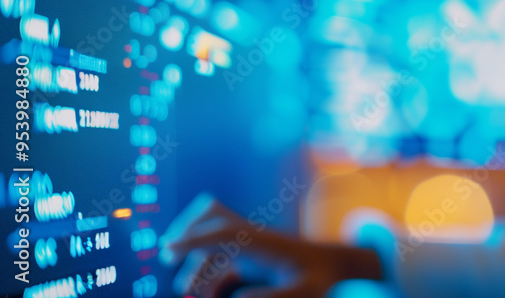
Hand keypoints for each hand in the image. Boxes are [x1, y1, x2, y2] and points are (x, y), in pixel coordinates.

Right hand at [159, 192, 381, 297]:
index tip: (169, 248)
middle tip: (170, 254)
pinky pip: (219, 255)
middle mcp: (251, 236)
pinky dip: (207, 273)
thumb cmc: (319, 278)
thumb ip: (273, 297)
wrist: (333, 265)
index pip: (223, 233)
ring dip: (196, 265)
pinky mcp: (249, 253)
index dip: (194, 239)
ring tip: (191, 294)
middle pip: (211, 217)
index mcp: (262, 243)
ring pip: (210, 240)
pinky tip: (207, 295)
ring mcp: (248, 243)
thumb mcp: (303, 292)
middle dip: (188, 233)